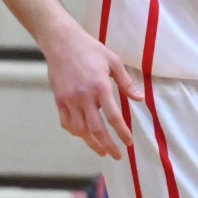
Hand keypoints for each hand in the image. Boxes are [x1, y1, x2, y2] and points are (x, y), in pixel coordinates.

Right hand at [40, 21, 141, 159]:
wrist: (61, 42)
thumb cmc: (90, 49)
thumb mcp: (113, 61)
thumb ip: (126, 82)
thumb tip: (139, 98)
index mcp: (100, 87)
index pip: (113, 117)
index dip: (122, 132)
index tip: (128, 142)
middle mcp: (84, 97)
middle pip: (96, 129)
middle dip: (108, 145)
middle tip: (117, 155)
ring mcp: (69, 100)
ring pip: (80, 130)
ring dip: (92, 143)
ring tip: (101, 150)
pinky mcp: (59, 100)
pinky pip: (66, 122)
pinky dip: (75, 132)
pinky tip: (83, 135)